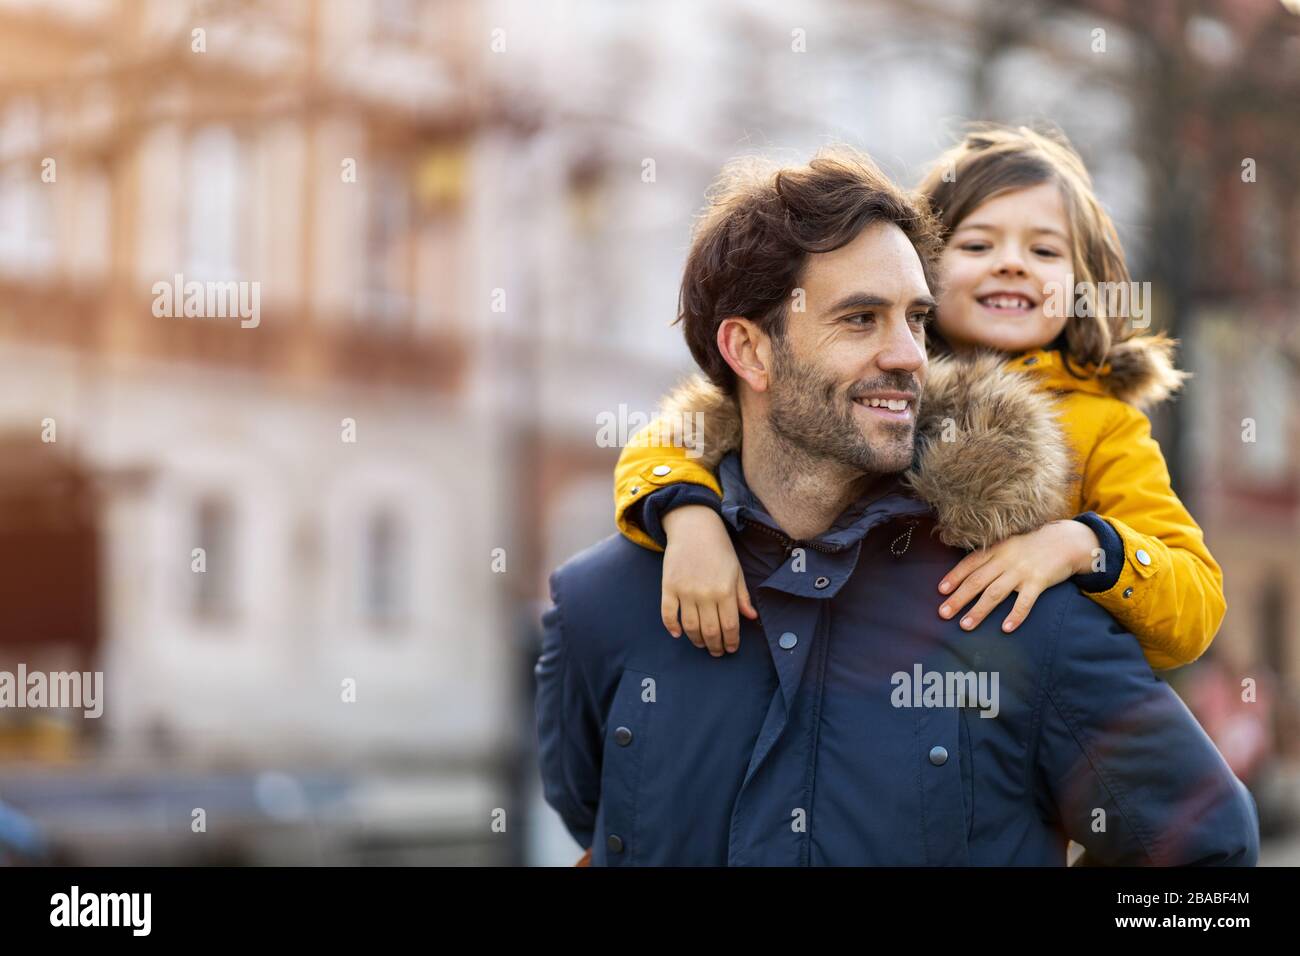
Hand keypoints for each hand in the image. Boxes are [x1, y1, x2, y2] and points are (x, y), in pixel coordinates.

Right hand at [660, 505, 757, 655]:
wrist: (694, 527)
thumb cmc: (719, 548)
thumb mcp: (736, 570)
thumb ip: (743, 596)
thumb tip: (751, 618)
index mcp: (725, 590)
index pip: (730, 626)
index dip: (731, 642)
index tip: (731, 649)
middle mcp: (705, 594)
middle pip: (710, 631)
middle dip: (715, 646)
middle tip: (717, 652)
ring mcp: (685, 591)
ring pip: (690, 627)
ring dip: (697, 640)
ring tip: (702, 644)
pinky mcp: (668, 587)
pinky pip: (668, 614)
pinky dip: (672, 627)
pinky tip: (678, 634)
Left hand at [937, 520, 1100, 632]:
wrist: (1067, 540)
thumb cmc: (1034, 545)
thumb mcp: (1009, 544)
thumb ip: (992, 556)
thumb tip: (970, 572)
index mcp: (996, 549)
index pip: (970, 564)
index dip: (954, 577)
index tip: (940, 591)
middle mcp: (1006, 559)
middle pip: (977, 581)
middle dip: (958, 598)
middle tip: (943, 613)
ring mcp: (1022, 571)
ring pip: (995, 593)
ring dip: (978, 611)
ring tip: (965, 625)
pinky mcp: (1039, 581)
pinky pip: (1025, 602)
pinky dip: (1015, 616)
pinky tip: (1006, 629)